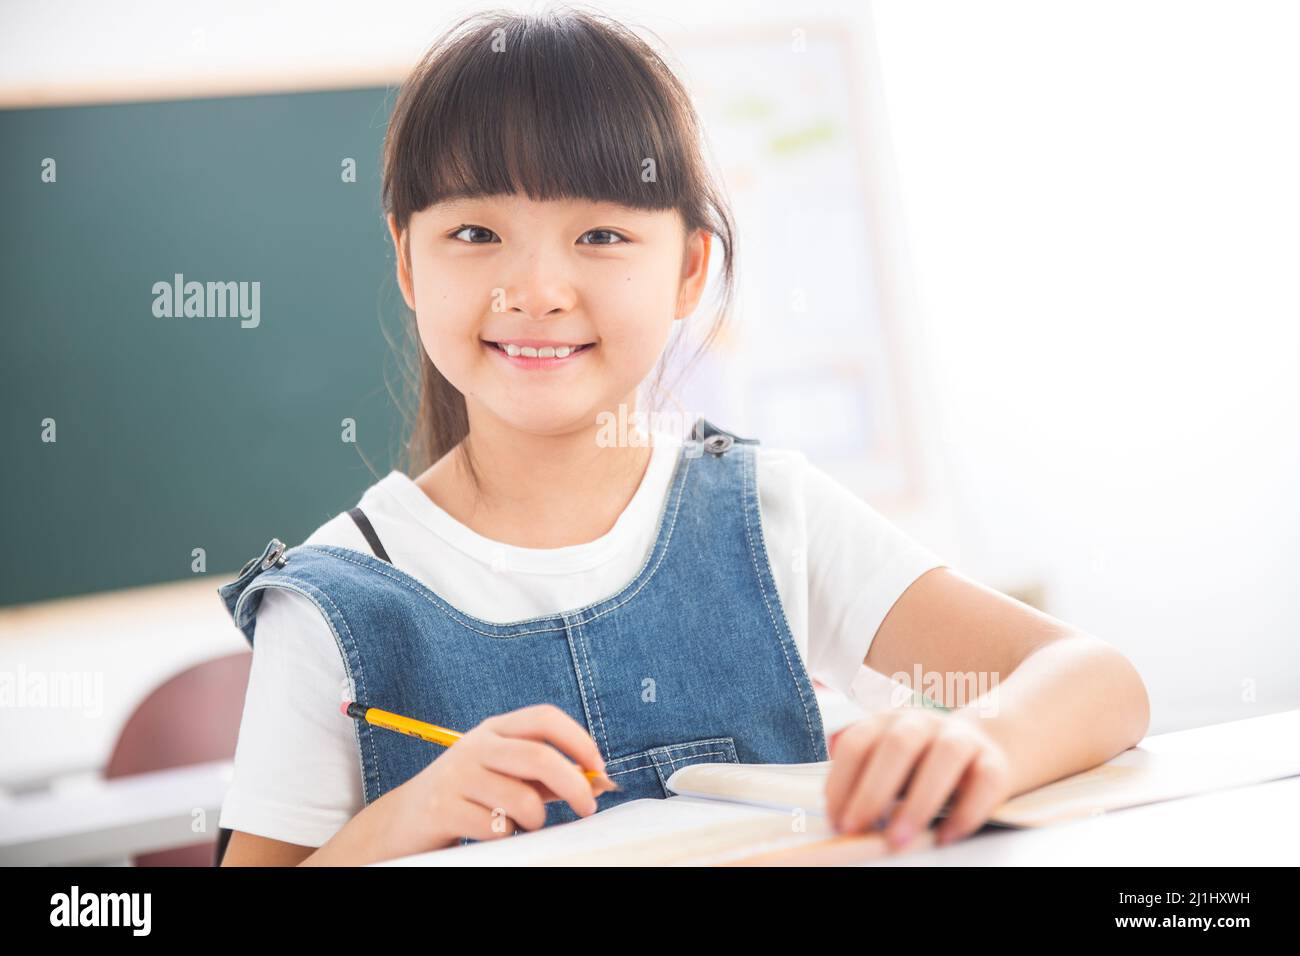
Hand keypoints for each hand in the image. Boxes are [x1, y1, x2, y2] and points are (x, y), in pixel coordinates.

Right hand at [384, 704, 606, 850]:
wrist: (404, 820)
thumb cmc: (469, 796)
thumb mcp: (505, 776)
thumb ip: (546, 777)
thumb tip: (596, 781)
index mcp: (495, 730)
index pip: (544, 718)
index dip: (578, 739)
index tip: (598, 767)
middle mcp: (476, 745)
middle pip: (539, 756)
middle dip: (574, 785)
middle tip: (588, 808)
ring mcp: (457, 775)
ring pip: (522, 799)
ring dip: (536, 819)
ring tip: (525, 824)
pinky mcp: (443, 808)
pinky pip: (497, 828)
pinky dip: (506, 836)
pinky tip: (493, 832)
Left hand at [823, 708, 1012, 849]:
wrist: (980, 747)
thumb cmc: (919, 765)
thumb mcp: (886, 765)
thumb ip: (865, 782)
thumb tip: (840, 817)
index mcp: (887, 721)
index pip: (858, 743)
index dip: (842, 781)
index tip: (836, 820)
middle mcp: (923, 722)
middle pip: (897, 745)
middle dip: (873, 790)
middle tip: (857, 830)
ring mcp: (961, 737)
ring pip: (945, 756)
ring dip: (919, 801)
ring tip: (899, 840)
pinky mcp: (994, 761)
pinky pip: (985, 781)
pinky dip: (966, 811)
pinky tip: (946, 837)